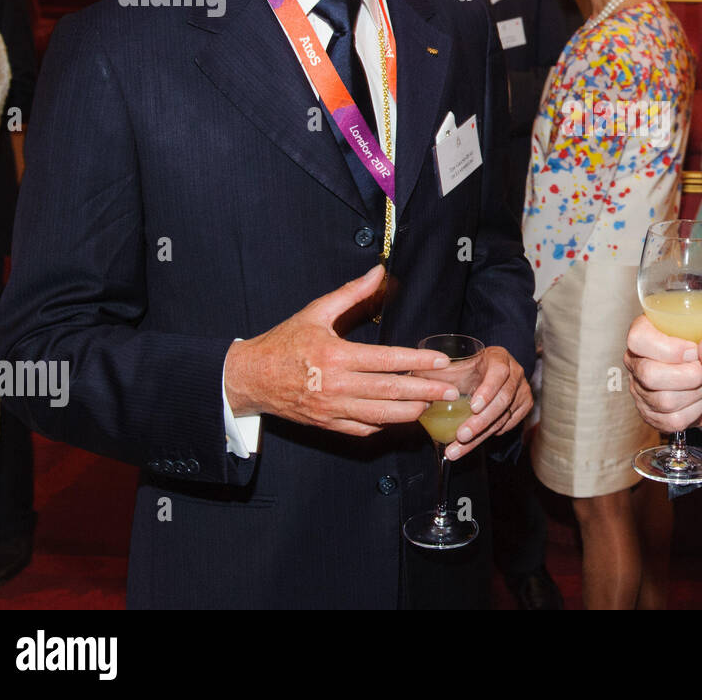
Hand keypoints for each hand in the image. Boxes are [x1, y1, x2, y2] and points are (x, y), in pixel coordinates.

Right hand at [224, 265, 460, 436]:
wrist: (249, 377)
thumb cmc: (284, 342)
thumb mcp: (316, 312)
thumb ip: (351, 293)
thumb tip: (378, 271)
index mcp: (336, 356)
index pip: (387, 361)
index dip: (417, 363)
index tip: (441, 363)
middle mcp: (336, 385)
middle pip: (390, 392)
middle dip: (425, 392)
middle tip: (452, 392)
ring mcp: (331, 409)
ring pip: (380, 416)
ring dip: (410, 412)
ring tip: (433, 406)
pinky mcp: (326, 425)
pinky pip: (362, 430)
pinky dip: (384, 425)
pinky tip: (400, 417)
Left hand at [444, 346, 531, 459]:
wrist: (490, 371)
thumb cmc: (470, 368)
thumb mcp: (457, 364)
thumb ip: (439, 371)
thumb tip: (412, 378)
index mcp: (499, 358)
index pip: (499, 373)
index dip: (487, 391)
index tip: (473, 407)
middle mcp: (515, 374)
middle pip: (503, 400)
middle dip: (481, 421)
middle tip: (461, 435)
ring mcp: (522, 391)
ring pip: (504, 418)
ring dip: (480, 436)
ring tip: (458, 448)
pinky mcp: (524, 406)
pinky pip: (508, 426)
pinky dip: (489, 435)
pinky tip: (472, 443)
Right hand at [624, 315, 701, 431]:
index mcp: (646, 331)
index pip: (638, 339)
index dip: (669, 349)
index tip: (694, 351)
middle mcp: (636, 360)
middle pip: (650, 374)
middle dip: (689, 375)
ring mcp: (640, 389)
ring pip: (664, 400)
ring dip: (695, 393)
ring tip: (700, 383)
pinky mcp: (650, 415)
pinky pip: (672, 420)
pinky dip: (694, 412)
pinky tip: (695, 400)